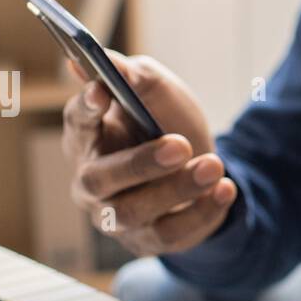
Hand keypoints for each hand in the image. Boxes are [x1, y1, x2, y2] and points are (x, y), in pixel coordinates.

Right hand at [62, 52, 237, 256]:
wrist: (202, 167)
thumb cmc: (166, 124)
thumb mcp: (156, 91)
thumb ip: (132, 75)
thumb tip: (101, 59)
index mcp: (87, 138)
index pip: (76, 124)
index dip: (85, 110)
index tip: (101, 91)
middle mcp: (92, 182)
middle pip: (99, 179)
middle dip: (140, 163)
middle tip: (180, 145)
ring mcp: (116, 217)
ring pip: (135, 211)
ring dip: (178, 189)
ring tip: (213, 165)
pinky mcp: (148, 241)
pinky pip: (170, 235)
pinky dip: (200, 212)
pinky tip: (224, 189)